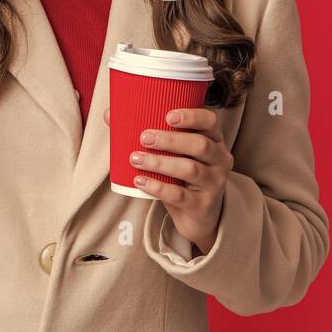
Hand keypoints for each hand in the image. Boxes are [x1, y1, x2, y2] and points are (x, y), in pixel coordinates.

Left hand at [103, 106, 230, 254]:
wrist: (199, 218)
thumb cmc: (183, 177)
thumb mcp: (175, 155)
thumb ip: (150, 134)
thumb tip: (111, 114)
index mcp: (214, 140)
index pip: (210, 121)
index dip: (192, 116)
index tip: (168, 115)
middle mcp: (220, 160)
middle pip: (200, 145)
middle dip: (170, 139)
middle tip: (144, 137)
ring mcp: (214, 184)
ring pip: (190, 169)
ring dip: (160, 162)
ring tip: (136, 159)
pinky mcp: (202, 205)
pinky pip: (179, 195)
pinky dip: (158, 187)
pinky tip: (140, 181)